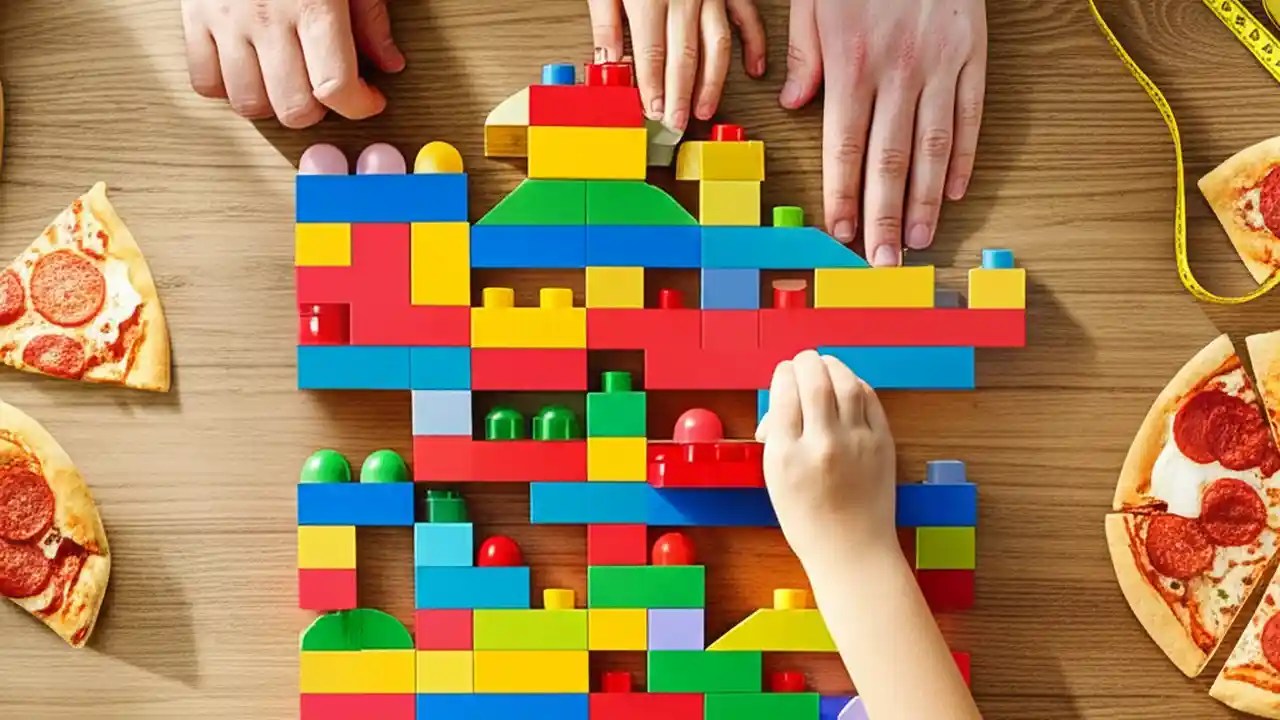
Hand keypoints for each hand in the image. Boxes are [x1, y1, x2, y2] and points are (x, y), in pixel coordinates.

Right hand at [181, 0, 405, 128]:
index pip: (336, 86)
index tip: (369, 99)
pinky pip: (205, 81)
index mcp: (313, 4)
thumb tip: (389, 62)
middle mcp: (266, 18)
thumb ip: (370, 17)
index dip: (360, 106)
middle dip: (319, 110)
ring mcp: (225, 20)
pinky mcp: (193, 17)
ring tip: (289, 81)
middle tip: (328, 90)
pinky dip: (228, 88)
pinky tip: (250, 70)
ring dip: (274, 105)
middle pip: (293, 107)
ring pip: (248, 104)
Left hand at [587, 0, 766, 131]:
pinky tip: (754, 69)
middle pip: (686, 56)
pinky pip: (747, 16)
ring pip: (718, 44)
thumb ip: (607, 18)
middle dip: (683, 95)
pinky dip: (754, 44)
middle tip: (679, 123)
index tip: (654, 113)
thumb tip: (608, 58)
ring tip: (706, 108)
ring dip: (714, 81)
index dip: (653, 89)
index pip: (652, 55)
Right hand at [756, 351, 896, 564]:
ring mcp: (856, 443)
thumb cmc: (808, 520)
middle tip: (803, 361)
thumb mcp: (774, 479)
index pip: (784, 393)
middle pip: (815, 380)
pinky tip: (848, 386)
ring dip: (833, 366)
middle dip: (807, 362)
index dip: (784, 374)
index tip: (784, 373)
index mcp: (787, 455)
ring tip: (825, 364)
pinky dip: (856, 385)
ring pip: (846, 383)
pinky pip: (869, 400)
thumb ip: (777, 437)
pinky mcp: (882, 444)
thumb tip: (785, 400)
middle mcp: (822, 444)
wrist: (851, 550)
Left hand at [782, 0, 986, 265]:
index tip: (841, 234)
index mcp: (853, 62)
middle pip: (891, 159)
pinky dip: (964, 156)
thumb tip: (797, 103)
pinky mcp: (974, 53)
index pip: (845, 146)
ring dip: (927, 200)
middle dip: (885, 216)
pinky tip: (955, 192)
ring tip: (919, 240)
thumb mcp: (814, 0)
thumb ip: (805, 53)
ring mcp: (941, 65)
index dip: (843, 195)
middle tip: (883, 261)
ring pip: (934, 146)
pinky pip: (971, 115)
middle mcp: (898, 72)